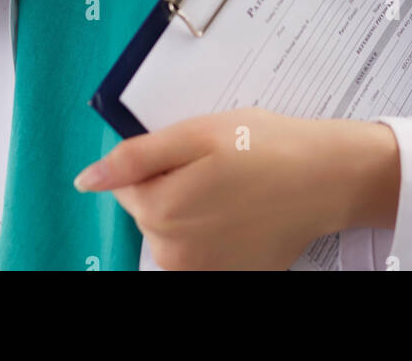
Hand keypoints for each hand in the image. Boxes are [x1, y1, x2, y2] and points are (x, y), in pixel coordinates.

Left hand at [74, 107, 400, 270]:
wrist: (325, 179)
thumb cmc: (264, 146)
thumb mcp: (197, 133)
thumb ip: (137, 157)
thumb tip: (86, 181)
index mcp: (160, 212)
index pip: (127, 184)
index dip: (159, 161)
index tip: (196, 152)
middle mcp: (172, 254)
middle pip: (149, 210)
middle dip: (173, 185)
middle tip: (218, 166)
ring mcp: (200, 274)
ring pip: (172, 232)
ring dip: (192, 209)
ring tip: (233, 188)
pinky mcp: (226, 279)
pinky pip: (199, 251)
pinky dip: (212, 232)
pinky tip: (242, 214)